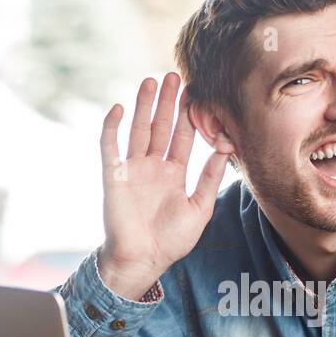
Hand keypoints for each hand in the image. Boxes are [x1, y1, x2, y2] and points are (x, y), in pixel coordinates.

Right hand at [98, 73, 231, 299]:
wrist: (142, 260)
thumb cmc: (171, 241)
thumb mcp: (199, 208)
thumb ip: (210, 178)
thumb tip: (224, 148)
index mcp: (173, 174)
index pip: (182, 138)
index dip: (188, 116)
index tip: (196, 93)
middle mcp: (153, 167)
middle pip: (160, 127)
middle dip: (168, 102)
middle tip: (175, 76)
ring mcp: (132, 169)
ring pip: (139, 130)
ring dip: (144, 106)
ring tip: (151, 81)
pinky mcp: (114, 176)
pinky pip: (110, 146)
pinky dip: (113, 127)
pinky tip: (120, 108)